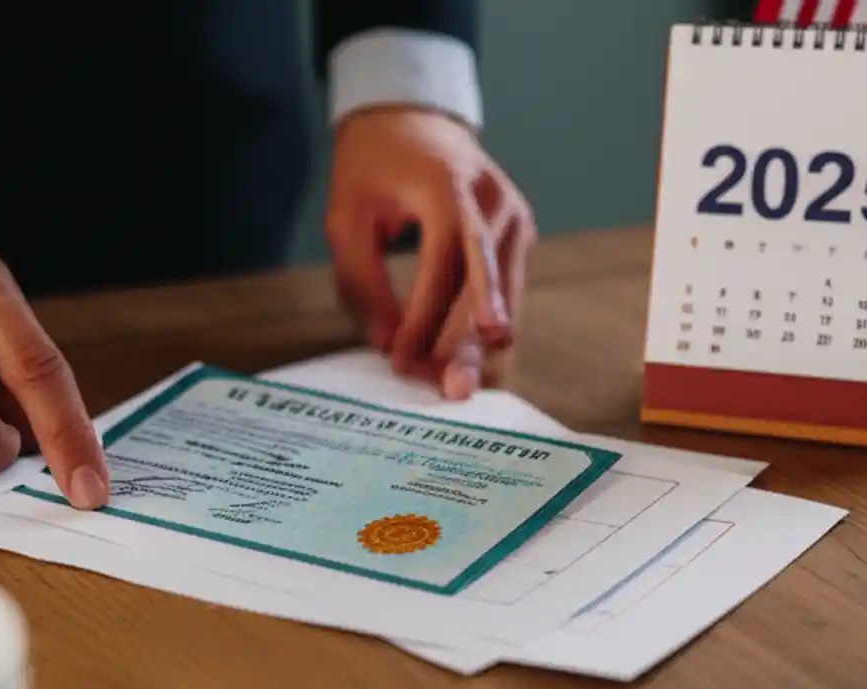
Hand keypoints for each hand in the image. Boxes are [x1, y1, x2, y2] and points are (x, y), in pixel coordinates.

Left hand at [325, 108, 535, 399]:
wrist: (412, 118)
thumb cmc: (372, 166)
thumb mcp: (347, 216)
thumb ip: (361, 279)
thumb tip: (384, 340)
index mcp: (448, 184)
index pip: (446, 260)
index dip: (426, 316)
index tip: (401, 357)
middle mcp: (494, 200)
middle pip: (488, 284)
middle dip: (468, 344)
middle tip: (450, 391)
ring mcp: (515, 216)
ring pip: (505, 296)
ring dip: (476, 344)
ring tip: (449, 382)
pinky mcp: (519, 234)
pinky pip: (507, 291)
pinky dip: (483, 326)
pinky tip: (458, 354)